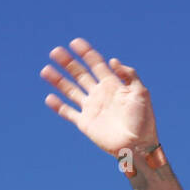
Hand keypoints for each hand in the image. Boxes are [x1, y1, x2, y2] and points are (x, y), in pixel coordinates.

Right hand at [41, 38, 158, 156]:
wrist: (139, 146)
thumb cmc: (143, 120)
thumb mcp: (141, 93)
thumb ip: (129, 75)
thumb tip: (113, 61)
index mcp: (112, 85)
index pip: (96, 64)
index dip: (86, 53)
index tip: (75, 43)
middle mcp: (100, 94)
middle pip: (80, 74)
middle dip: (68, 63)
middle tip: (55, 52)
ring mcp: (92, 108)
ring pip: (70, 90)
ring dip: (58, 80)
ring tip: (46, 70)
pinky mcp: (85, 123)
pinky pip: (68, 112)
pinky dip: (58, 106)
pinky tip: (49, 97)